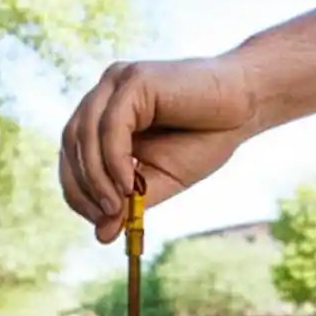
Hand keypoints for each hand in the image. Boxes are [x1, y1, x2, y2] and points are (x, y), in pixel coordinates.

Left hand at [59, 57, 260, 242]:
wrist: (246, 106)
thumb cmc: (205, 138)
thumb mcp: (160, 179)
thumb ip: (130, 202)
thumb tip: (101, 236)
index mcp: (104, 114)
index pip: (72, 153)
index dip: (77, 190)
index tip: (98, 222)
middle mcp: (104, 94)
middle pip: (70, 143)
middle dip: (82, 187)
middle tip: (105, 219)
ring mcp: (117, 82)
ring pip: (83, 134)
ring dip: (96, 178)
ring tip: (116, 208)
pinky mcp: (134, 79)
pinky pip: (110, 126)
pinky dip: (113, 160)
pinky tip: (127, 184)